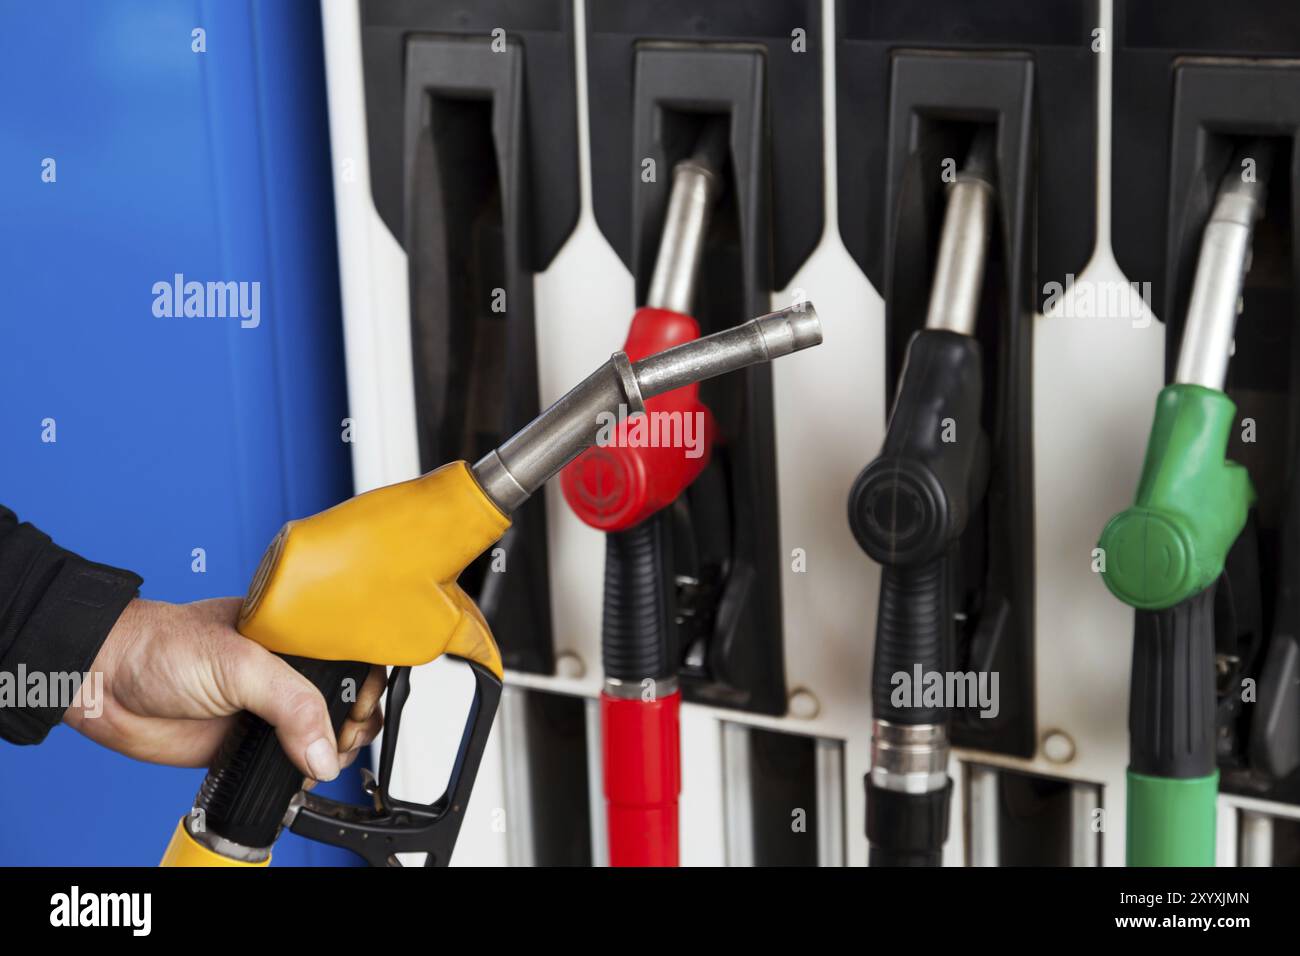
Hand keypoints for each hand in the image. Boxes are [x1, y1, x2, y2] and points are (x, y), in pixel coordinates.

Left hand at [64, 597, 384, 781]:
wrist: (104, 685)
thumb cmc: (159, 647)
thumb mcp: (238, 662)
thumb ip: (291, 704)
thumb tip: (325, 751)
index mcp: (291, 634)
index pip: (351, 653)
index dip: (368, 680)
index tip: (362, 705)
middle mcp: (284, 670)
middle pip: (345, 698)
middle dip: (355, 721)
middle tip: (342, 734)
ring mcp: (267, 708)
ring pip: (323, 734)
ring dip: (332, 751)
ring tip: (320, 755)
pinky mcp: (247, 742)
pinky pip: (290, 762)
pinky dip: (302, 774)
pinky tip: (301, 771)